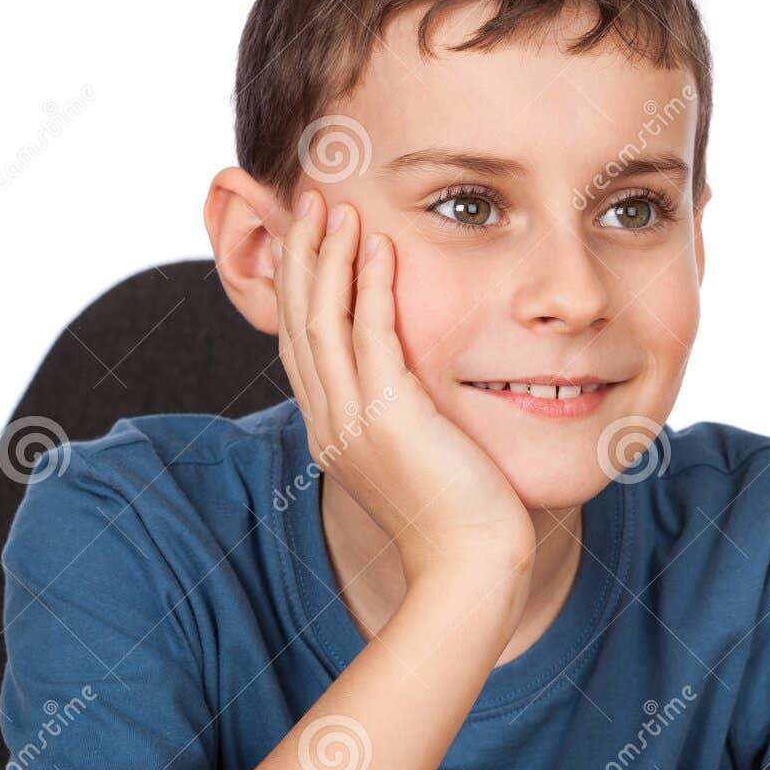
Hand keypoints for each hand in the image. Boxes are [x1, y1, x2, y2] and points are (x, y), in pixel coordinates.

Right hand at [272, 192, 536, 589]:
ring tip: (336, 206)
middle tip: (311, 199)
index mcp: (333, 430)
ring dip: (327, 258)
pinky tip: (379, 247)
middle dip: (301, 256)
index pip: (303, 341)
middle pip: (298, 322)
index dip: (302, 283)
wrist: (471, 570)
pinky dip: (368, 288)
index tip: (313, 234)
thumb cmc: (460, 520)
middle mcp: (331, 423)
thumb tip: (420, 388)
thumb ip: (406, 415)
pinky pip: (369, 338)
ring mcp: (353, 423)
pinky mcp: (389, 421)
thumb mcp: (419, 456)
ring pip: (322, 322)